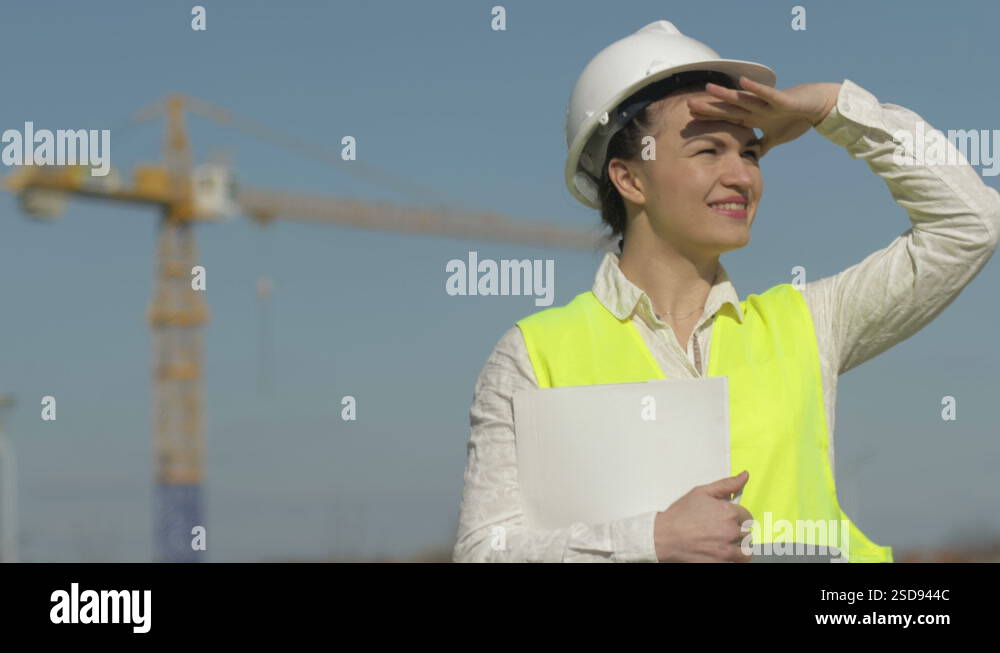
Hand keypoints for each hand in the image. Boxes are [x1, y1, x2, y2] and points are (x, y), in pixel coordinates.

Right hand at [653, 470, 753, 561]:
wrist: (663, 537)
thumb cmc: (679, 516)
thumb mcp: (701, 493)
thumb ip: (726, 485)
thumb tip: (744, 476)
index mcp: (729, 512)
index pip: (747, 516)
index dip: (738, 517)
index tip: (729, 520)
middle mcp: (730, 531)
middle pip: (747, 533)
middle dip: (737, 532)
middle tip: (721, 531)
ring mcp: (726, 550)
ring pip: (745, 551)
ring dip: (738, 547)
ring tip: (723, 544)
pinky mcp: (721, 563)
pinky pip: (737, 563)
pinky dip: (733, 560)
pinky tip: (722, 553)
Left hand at [686, 77, 841, 155]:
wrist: (819, 107)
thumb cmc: (798, 118)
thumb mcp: (776, 137)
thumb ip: (763, 145)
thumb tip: (753, 157)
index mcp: (754, 117)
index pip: (727, 119)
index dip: (710, 119)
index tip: (690, 120)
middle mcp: (757, 108)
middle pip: (729, 108)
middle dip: (710, 107)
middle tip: (688, 106)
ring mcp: (767, 103)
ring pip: (743, 98)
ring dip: (726, 94)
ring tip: (708, 88)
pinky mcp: (782, 99)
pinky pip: (767, 94)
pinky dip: (756, 89)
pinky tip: (743, 82)